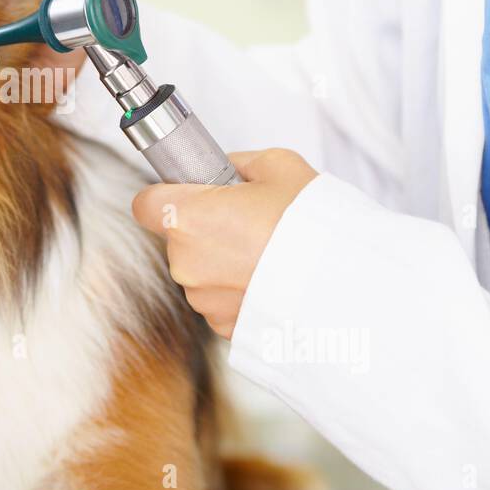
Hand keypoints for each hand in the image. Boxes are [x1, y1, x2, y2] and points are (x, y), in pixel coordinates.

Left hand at [131, 149, 318, 338]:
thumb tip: (228, 168)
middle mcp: (184, 262)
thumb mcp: (278, 166)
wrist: (343, 286)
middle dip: (205, 228)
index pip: (145, 203)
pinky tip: (270, 278)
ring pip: (200, 271)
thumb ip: (239, 164)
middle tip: (247, 220)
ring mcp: (202, 299)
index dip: (166, 195)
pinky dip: (238, 289)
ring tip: (266, 252)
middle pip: (178, 238)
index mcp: (186, 218)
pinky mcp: (222, 326)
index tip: (190, 193)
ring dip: (222, 261)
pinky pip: (220, 299)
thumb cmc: (310, 225)